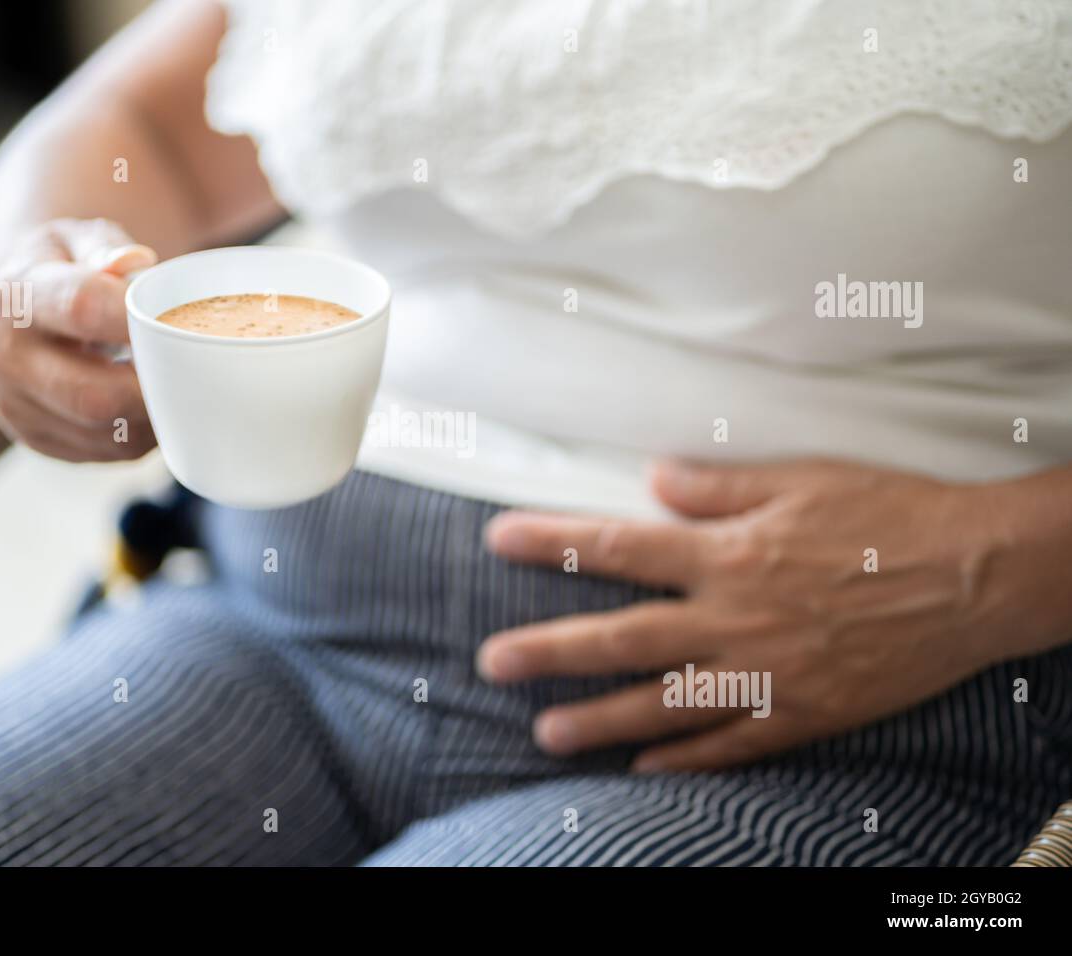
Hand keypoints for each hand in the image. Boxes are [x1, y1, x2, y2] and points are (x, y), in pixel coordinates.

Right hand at [0, 218, 158, 461]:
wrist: (16, 307)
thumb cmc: (64, 268)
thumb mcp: (78, 239)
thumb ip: (108, 247)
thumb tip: (137, 263)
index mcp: (16, 294)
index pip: (82, 309)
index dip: (139, 322)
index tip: (182, 325)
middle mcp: (2, 355)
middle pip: (93, 394)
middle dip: (153, 389)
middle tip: (197, 374)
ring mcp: (13, 405)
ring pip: (105, 432)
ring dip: (153, 416)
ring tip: (177, 386)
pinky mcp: (34, 438)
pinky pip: (106, 451)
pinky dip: (142, 434)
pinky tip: (151, 405)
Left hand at [476, 458, 1046, 770]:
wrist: (975, 579)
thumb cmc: (890, 517)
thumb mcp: (804, 479)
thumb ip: (720, 484)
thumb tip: (653, 477)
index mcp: (727, 554)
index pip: (619, 546)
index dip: (553, 542)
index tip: (498, 540)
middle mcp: (733, 619)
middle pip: (621, 639)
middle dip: (550, 652)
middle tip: (492, 664)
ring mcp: (765, 674)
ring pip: (663, 705)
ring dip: (599, 721)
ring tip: (546, 734)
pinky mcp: (802, 714)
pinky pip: (731, 746)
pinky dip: (685, 760)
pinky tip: (644, 771)